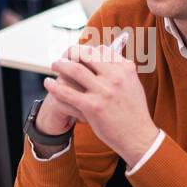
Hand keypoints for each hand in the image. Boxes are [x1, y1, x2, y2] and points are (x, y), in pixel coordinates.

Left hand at [43, 40, 158, 166]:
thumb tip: (104, 56)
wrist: (138, 137)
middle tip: (63, 56)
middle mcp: (115, 77)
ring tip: (54, 65)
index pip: (101, 50)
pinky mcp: (92, 107)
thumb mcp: (133, 85)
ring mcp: (104, 92)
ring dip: (60, 65)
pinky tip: (48, 83)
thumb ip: (119, 71)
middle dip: (71, 52)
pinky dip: (54, 86)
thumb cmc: (134, 112)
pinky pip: (67, 92)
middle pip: (86, 54)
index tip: (79, 54)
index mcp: (126, 69)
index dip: (87, 50)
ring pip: (74, 69)